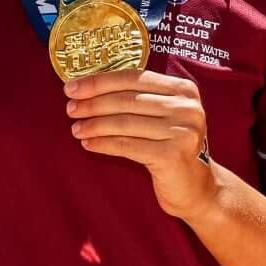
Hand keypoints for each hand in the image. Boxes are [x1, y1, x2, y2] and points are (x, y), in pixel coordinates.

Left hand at [67, 68, 218, 221]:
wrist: (195, 188)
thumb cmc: (170, 147)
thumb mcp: (162, 116)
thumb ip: (137, 99)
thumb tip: (87, 87)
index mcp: (183, 89)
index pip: (133, 77)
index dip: (99, 81)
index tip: (72, 87)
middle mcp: (187, 107)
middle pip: (127, 100)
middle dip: (93, 103)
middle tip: (70, 109)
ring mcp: (182, 131)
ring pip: (125, 123)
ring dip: (95, 125)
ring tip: (77, 129)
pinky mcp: (173, 155)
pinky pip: (127, 146)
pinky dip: (104, 144)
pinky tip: (88, 144)